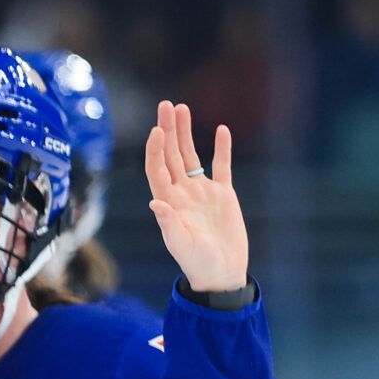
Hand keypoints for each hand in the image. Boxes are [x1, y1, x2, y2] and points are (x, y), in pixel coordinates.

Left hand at [144, 99, 247, 292]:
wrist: (222, 274)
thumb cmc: (198, 263)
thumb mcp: (181, 245)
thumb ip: (169, 223)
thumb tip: (156, 202)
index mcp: (169, 202)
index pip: (157, 168)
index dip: (155, 149)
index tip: (156, 129)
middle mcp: (182, 193)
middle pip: (171, 155)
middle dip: (168, 129)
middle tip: (166, 104)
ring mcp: (202, 192)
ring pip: (191, 155)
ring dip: (186, 133)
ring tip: (183, 108)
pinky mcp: (223, 195)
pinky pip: (222, 166)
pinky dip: (222, 149)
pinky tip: (221, 130)